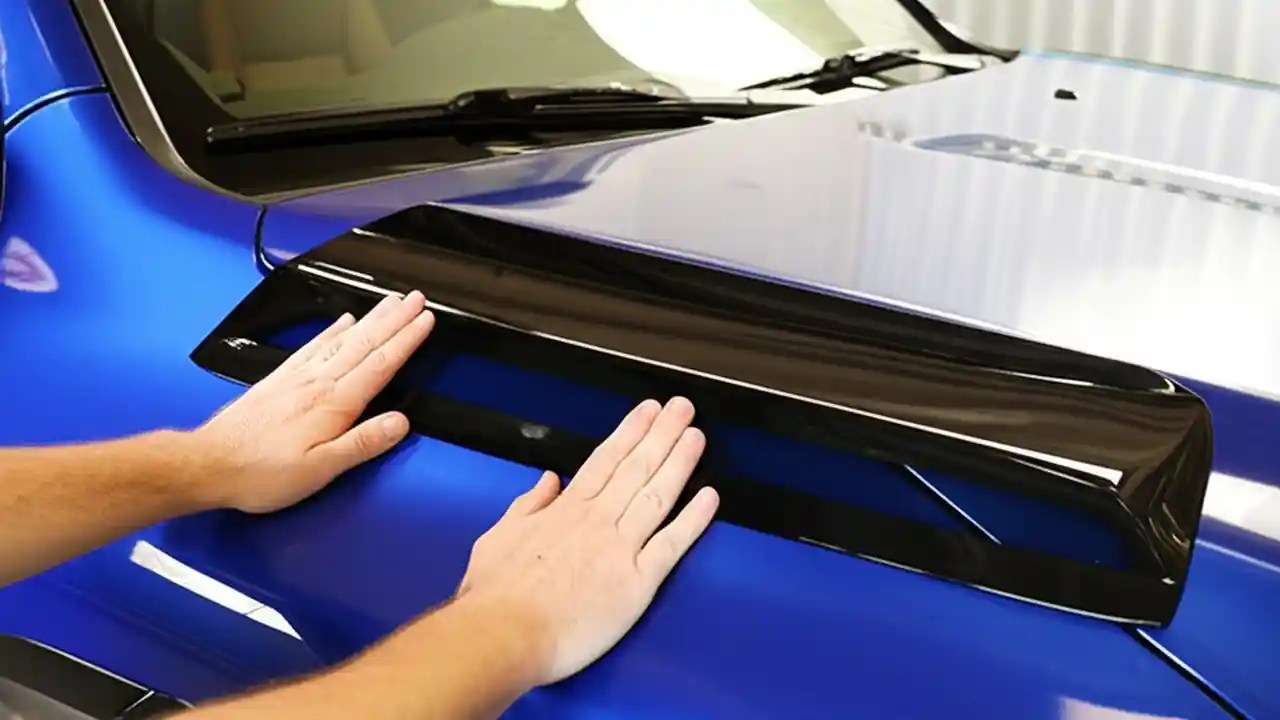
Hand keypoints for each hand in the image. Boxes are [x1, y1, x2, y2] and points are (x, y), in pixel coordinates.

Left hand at [190, 291, 434, 512]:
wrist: (208, 464)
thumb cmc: (264, 474)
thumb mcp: (320, 470)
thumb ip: (362, 444)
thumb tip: (400, 423)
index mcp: (333, 404)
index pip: (379, 365)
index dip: (406, 341)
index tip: (426, 320)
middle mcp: (317, 383)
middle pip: (364, 343)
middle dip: (394, 319)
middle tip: (417, 297)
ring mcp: (297, 377)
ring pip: (342, 339)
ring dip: (370, 319)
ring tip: (391, 302)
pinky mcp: (279, 379)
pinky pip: (313, 346)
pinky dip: (332, 330)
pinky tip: (343, 321)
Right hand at [455, 397, 719, 685]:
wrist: (502, 634)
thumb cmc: (495, 594)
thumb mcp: (499, 536)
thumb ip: (528, 505)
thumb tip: (549, 480)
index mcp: (565, 510)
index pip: (605, 460)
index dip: (630, 432)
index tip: (649, 411)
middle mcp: (597, 522)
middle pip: (636, 468)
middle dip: (662, 434)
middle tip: (683, 408)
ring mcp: (619, 550)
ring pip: (656, 496)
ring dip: (679, 463)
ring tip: (696, 436)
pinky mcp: (636, 584)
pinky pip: (671, 545)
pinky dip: (692, 520)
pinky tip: (709, 497)